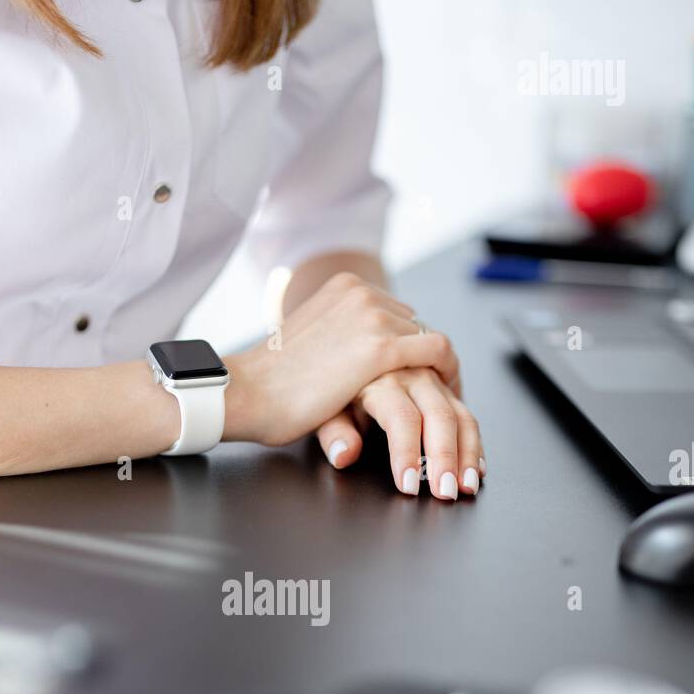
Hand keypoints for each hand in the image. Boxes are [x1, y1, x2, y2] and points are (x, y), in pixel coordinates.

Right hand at [224, 271, 461, 453]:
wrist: (245, 392)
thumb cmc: (268, 384)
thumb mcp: (312, 347)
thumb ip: (342, 342)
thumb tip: (361, 360)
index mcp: (343, 289)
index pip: (398, 314)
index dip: (415, 347)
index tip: (424, 373)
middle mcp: (362, 293)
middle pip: (418, 326)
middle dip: (428, 362)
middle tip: (440, 394)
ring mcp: (373, 316)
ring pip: (431, 340)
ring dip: (439, 373)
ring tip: (445, 404)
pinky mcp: (381, 348)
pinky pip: (437, 355)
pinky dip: (448, 377)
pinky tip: (447, 400)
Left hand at [318, 365, 485, 499]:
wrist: (338, 350)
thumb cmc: (328, 384)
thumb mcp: (321, 407)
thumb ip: (334, 433)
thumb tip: (344, 455)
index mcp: (380, 377)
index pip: (402, 418)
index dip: (407, 453)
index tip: (408, 485)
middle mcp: (411, 373)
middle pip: (440, 415)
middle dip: (446, 458)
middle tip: (445, 492)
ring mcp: (431, 378)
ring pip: (461, 413)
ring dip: (468, 453)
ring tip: (467, 486)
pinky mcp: (443, 385)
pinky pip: (465, 411)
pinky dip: (472, 441)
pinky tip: (475, 466)